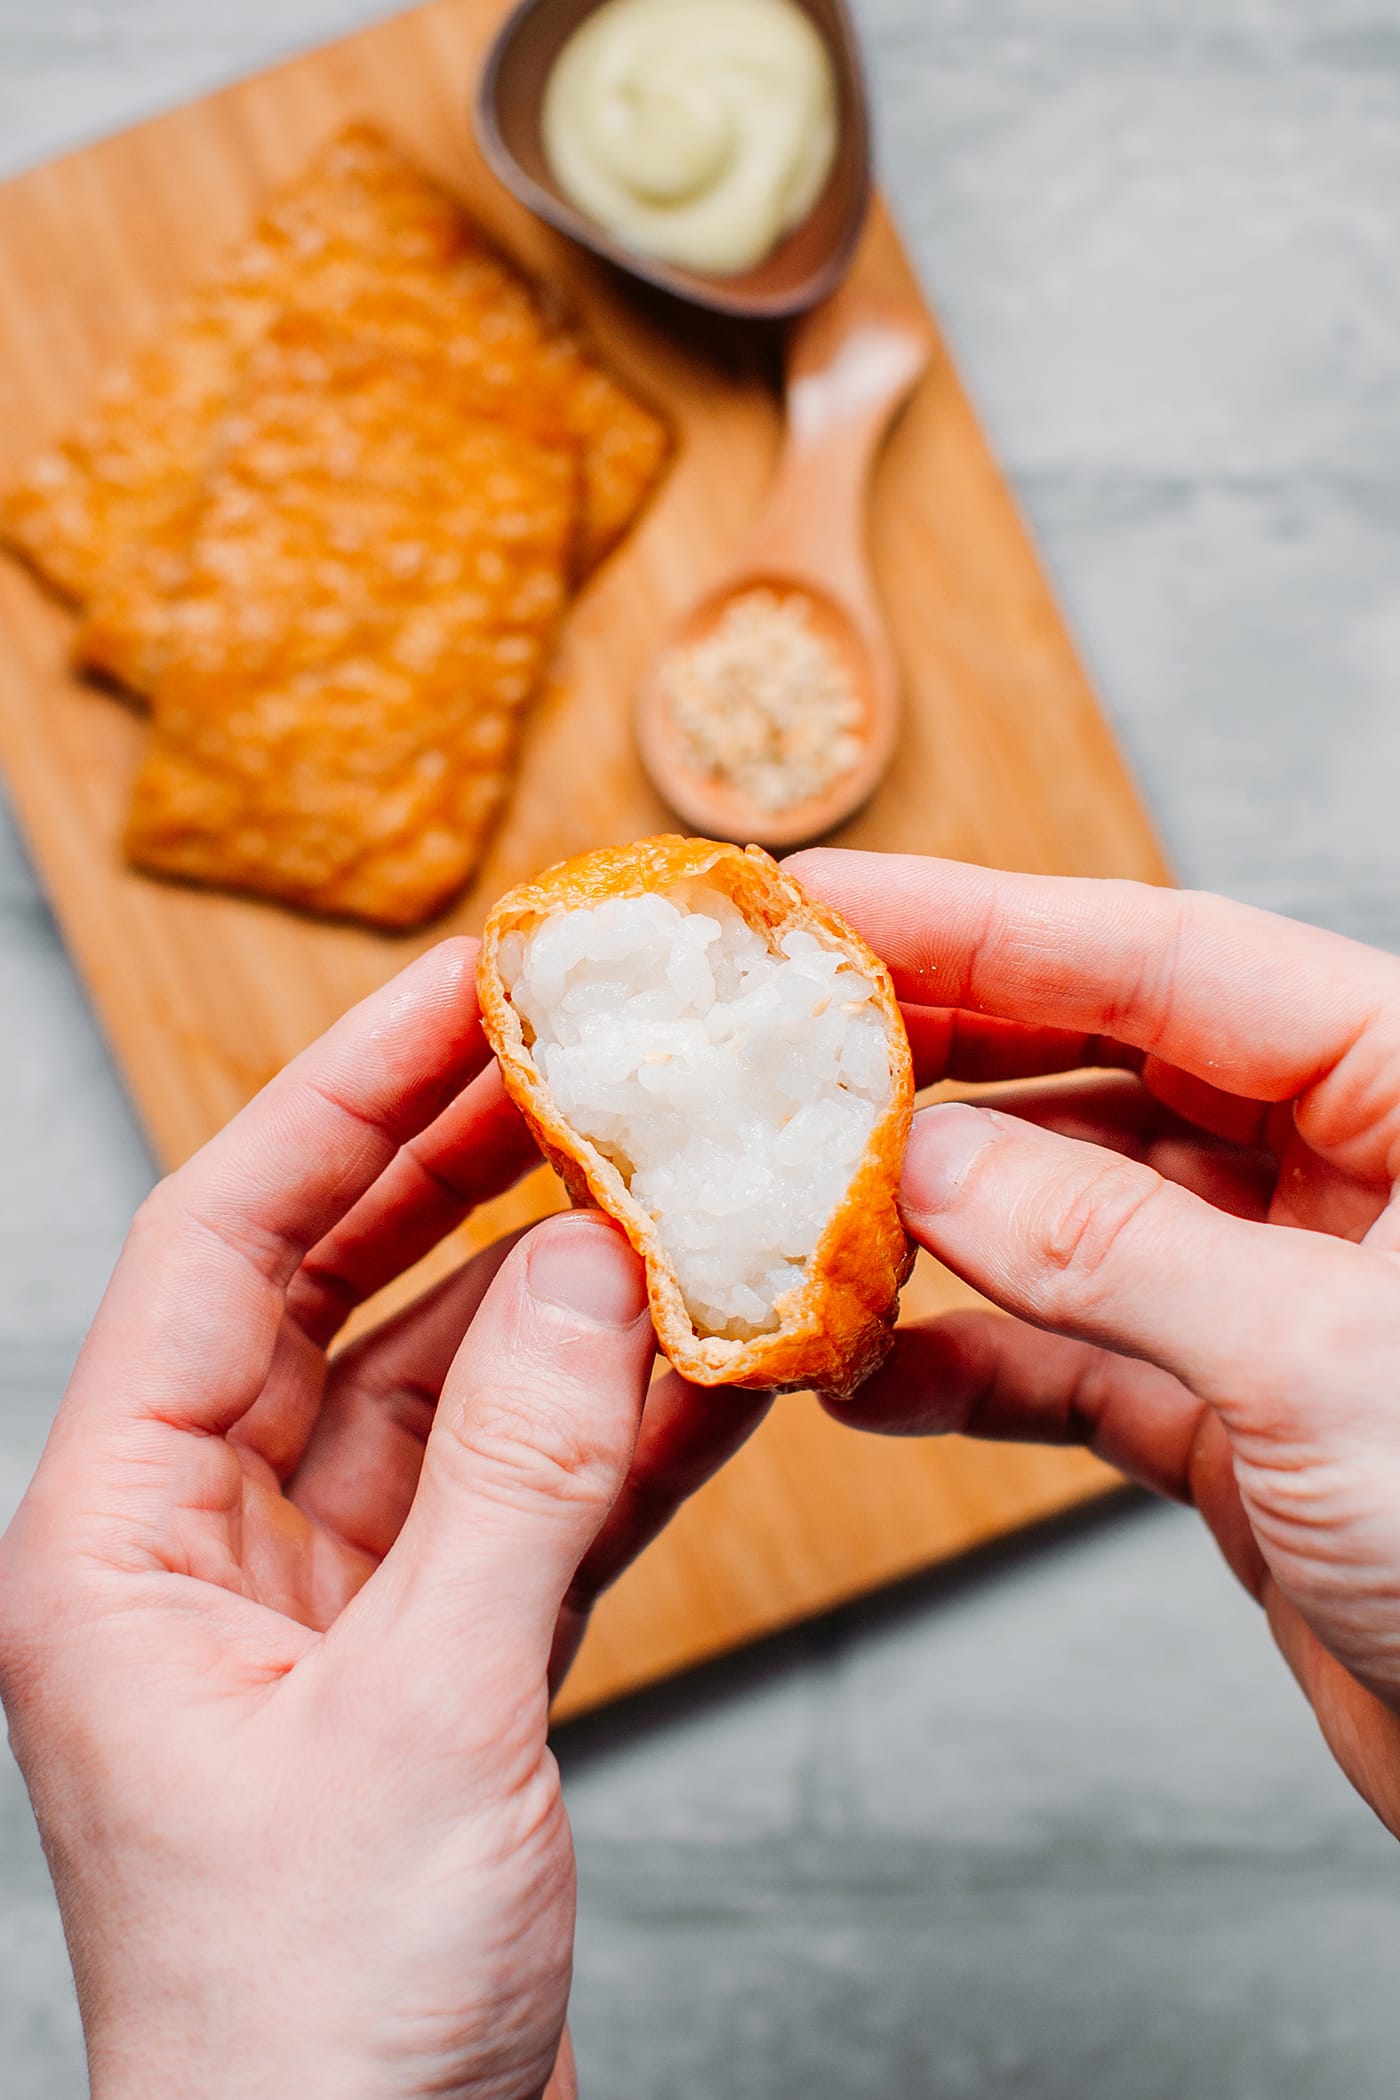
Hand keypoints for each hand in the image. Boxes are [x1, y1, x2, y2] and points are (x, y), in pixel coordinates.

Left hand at [0, 941, 767, 2099]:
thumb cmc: (312, 2031)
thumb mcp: (423, 1718)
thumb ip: (518, 1475)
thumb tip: (606, 1268)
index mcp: (123, 1537)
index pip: (219, 1242)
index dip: (343, 1094)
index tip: (466, 988)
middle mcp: (208, 1545)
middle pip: (337, 1286)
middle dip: (462, 1163)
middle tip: (587, 1048)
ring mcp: (325, 1601)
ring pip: (450, 1385)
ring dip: (566, 1296)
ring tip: (679, 1185)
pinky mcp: (428, 1663)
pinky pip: (523, 1494)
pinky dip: (615, 1429)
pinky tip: (712, 1358)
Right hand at [792, 850, 1399, 1838]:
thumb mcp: (1317, 1364)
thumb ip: (1113, 1248)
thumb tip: (926, 1160)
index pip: (1165, 958)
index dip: (983, 924)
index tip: (831, 907)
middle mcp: (1342, 1170)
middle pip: (1104, 1060)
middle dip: (941, 1056)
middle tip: (786, 1035)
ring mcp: (1279, 1292)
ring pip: (1072, 1212)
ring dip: (936, 1224)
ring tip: (804, 1215)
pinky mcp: (1235, 1412)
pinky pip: (1072, 1356)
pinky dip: (970, 1365)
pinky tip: (867, 1376)